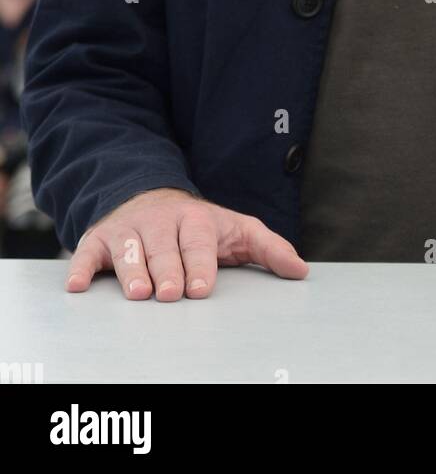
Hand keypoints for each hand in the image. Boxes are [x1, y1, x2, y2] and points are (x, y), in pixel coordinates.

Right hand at [65, 187, 308, 299]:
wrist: (148, 196)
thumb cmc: (198, 227)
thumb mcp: (236, 230)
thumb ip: (268, 247)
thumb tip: (301, 270)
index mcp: (195, 219)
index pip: (198, 241)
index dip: (199, 264)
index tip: (201, 288)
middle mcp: (159, 222)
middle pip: (162, 249)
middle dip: (166, 271)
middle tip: (168, 294)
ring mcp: (128, 230)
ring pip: (128, 251)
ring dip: (131, 270)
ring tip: (137, 293)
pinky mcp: (99, 239)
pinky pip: (88, 253)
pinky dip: (81, 268)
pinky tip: (78, 286)